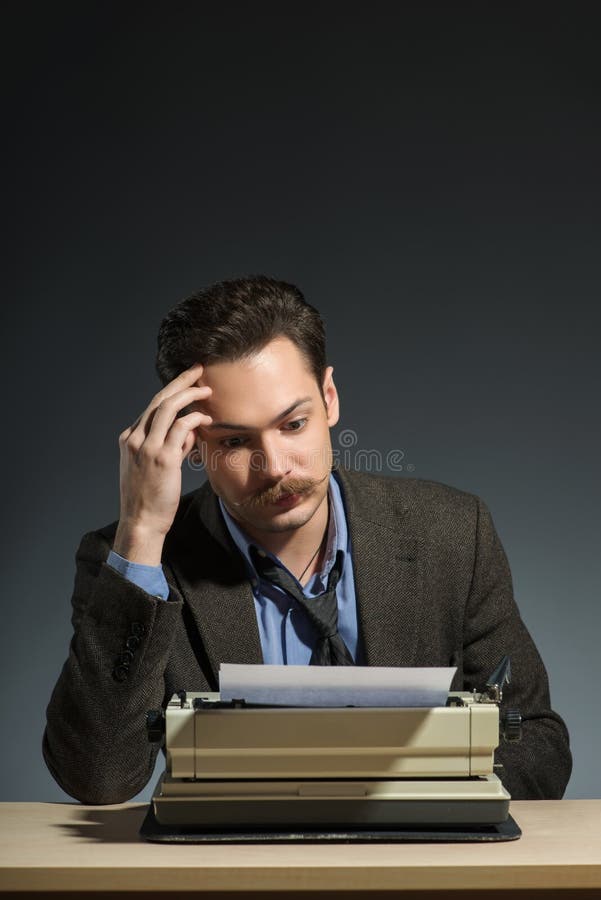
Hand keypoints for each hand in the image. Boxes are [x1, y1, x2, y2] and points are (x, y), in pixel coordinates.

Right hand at [113, 363, 211, 563]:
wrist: (140, 523)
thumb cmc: (149, 499)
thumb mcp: (153, 468)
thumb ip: (170, 447)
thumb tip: (189, 433)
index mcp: (129, 439)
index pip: (152, 407)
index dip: (172, 392)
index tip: (188, 383)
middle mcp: (134, 439)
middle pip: (158, 399)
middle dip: (180, 382)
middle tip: (198, 371)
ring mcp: (146, 447)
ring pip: (168, 407)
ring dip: (189, 395)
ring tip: (206, 390)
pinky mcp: (162, 458)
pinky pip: (180, 428)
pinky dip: (194, 419)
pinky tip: (206, 420)